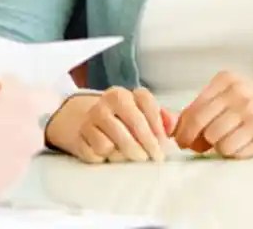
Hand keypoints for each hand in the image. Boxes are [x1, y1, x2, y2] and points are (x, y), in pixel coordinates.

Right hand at [0, 75, 49, 206]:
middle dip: (13, 124)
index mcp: (23, 104)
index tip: (7, 98)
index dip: (28, 98)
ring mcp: (18, 166)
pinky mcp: (2, 189)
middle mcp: (29, 135)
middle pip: (30, 128)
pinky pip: (2, 171)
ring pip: (17, 152)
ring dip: (3, 147)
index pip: (48, 99)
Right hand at [44, 87, 173, 163]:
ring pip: (114, 143)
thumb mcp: (139, 116)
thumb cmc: (120, 123)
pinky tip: (109, 155)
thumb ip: (161, 120)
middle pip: (135, 123)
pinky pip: (98, 153)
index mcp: (122, 94)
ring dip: (125, 154)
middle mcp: (105, 103)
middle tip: (155, 157)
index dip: (158, 123)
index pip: (146, 101)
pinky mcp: (79, 137)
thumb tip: (172, 128)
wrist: (84, 123)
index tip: (164, 141)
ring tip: (130, 155)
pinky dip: (106, 158)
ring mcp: (90, 119)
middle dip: (149, 144)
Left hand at [171, 71, 252, 158]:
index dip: (183, 129)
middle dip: (195, 141)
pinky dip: (235, 153)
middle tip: (196, 147)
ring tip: (230, 140)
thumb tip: (175, 129)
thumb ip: (203, 108)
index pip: (194, 109)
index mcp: (226, 81)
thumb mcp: (230, 96)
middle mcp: (238, 94)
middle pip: (201, 126)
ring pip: (217, 141)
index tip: (181, 139)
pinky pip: (235, 152)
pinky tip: (244, 144)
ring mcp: (251, 114)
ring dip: (219, 147)